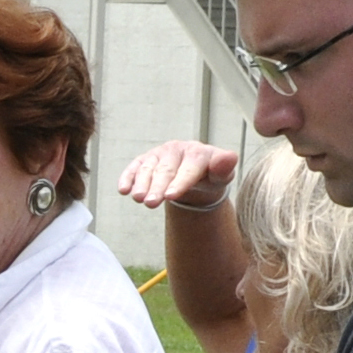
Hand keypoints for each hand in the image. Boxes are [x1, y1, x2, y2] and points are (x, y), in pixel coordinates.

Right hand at [117, 139, 238, 212]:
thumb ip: (225, 167)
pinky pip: (135, 167)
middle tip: (150, 203)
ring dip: (141, 183)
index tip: (171, 196)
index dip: (180, 182)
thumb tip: (229, 158)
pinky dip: (128, 177)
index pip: (189, 168)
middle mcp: (177, 150)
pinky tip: (123, 189)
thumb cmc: (210, 177)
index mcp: (198, 152)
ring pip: (148, 168)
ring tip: (138, 198)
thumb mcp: (222, 176)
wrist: (196, 175)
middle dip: (157, 186)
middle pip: (166, 169)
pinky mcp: (145, 161)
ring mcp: (159, 154)